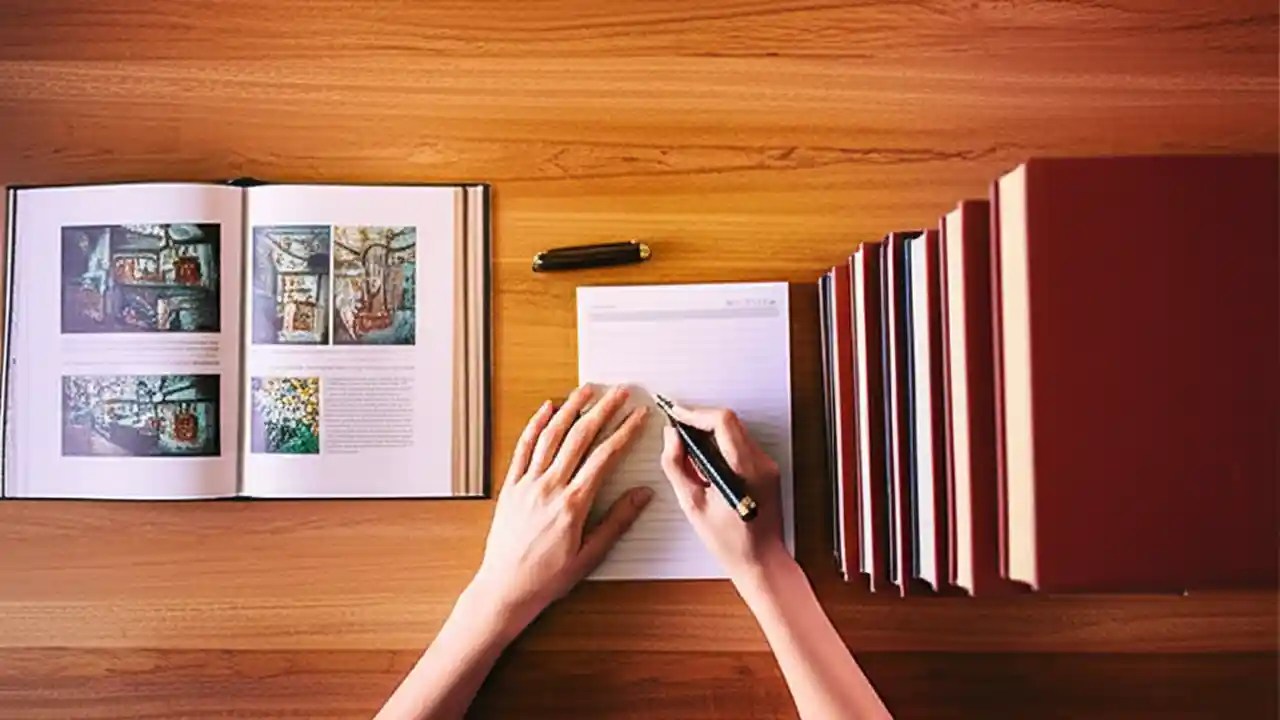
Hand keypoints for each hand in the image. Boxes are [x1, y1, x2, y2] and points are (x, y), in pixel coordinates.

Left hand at [471, 385, 651, 628]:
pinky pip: (523, 449)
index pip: (606, 456)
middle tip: (619, 392)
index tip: (638, 415)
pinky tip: (546, 409)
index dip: (625, 431)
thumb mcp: (591, 554)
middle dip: (603, 410)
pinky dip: (535, 425)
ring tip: (586, 390)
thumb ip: (617, 521)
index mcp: (573, 504)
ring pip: (551, 436)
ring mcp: (528, 484)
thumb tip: (642, 495)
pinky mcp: (511, 487)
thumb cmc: (548, 577)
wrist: (506, 588)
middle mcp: (550, 487)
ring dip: (570, 408)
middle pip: (580, 437)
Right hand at [659, 404, 786, 581]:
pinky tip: (705, 464)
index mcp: (744, 470)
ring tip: (688, 451)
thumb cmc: (731, 543)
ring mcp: (766, 465)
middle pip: (729, 421)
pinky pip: (740, 444)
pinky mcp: (766, 469)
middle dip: (699, 421)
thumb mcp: (693, 505)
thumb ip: (677, 466)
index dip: (694, 413)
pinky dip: (720, 445)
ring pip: (734, 431)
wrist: (761, 560)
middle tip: (677, 430)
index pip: (722, 421)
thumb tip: (671, 439)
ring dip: (709, 433)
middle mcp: (760, 463)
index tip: (676, 414)